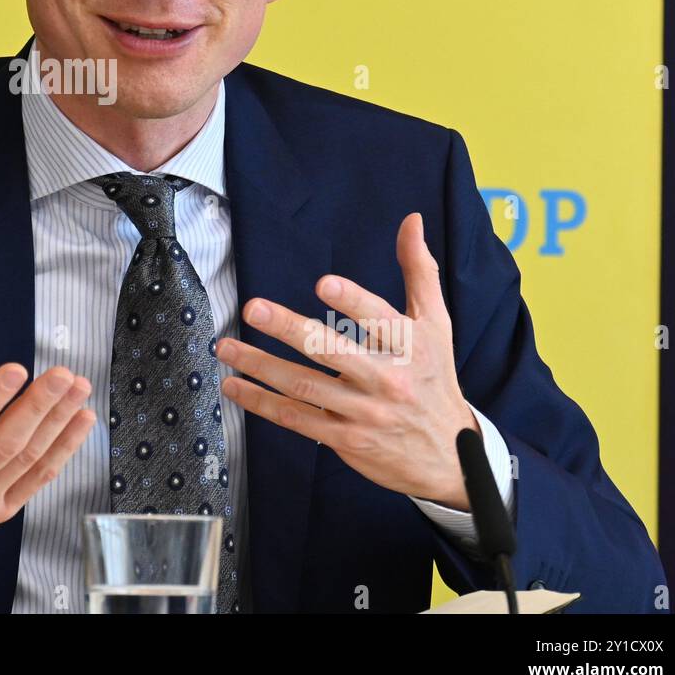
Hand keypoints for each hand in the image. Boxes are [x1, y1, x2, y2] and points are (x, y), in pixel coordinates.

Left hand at [216, 213, 478, 509]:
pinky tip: (235, 385)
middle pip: (332, 351)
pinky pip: (297, 419)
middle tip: (253, 308)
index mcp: (410, 345)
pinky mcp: (345, 439)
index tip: (324, 284)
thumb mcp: (436, 323)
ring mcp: (364, 412)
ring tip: (225, 347)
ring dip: (260, 366)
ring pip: (304, 386)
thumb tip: (411, 219)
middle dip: (289, 328)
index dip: (354, 302)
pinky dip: (262, 403)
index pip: (381, 320)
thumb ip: (419, 270)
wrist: (449, 454)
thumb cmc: (433, 375)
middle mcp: (387, 379)